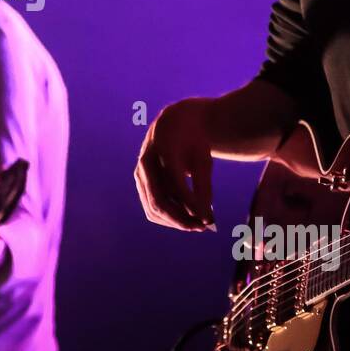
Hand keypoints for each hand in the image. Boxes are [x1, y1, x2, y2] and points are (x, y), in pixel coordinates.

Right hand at [134, 98, 215, 230]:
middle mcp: (146, 162)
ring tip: (197, 225)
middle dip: (181, 219)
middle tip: (203, 226)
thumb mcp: (203, 159)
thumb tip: (206, 216)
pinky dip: (168, 217)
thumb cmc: (193, 141)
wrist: (175, 124)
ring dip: (175, 221)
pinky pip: (151, 207)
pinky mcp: (141, 183)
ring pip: (153, 208)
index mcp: (163, 149)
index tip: (209, 220)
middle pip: (159, 201)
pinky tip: (186, 218)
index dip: (192, 205)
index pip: (176, 185)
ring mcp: (140, 173)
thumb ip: (203, 186)